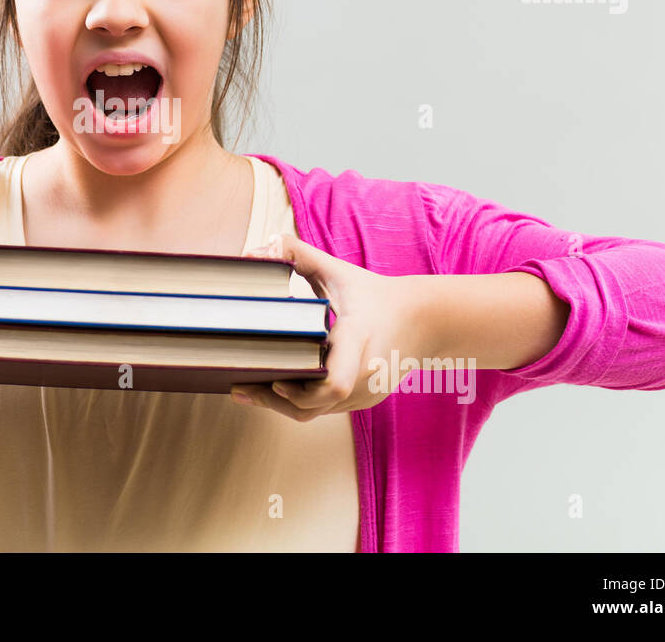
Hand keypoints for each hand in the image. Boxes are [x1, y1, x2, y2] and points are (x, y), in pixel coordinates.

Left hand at [230, 233, 433, 419]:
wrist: (426, 319)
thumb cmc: (375, 293)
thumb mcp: (337, 270)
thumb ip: (296, 254)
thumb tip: (255, 252)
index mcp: (357, 339)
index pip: (335, 382)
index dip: (300, 390)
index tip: (274, 381)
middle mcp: (364, 374)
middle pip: (313, 405)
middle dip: (274, 400)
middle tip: (238, 389)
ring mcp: (366, 392)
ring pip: (317, 412)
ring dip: (283, 404)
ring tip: (249, 391)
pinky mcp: (365, 400)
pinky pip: (327, 409)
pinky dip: (302, 401)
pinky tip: (277, 389)